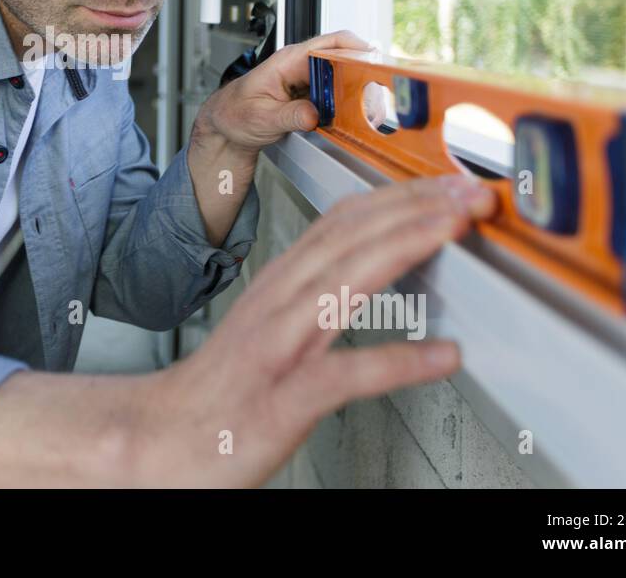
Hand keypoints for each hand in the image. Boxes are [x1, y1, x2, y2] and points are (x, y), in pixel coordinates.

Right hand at [131, 173, 497, 486]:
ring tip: (455, 231)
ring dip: (405, 248)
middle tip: (467, 191)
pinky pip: (345, 374)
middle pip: (348, 238)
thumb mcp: (266, 328)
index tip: (444, 184)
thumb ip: (312, 299)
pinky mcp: (281, 400)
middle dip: (413, 206)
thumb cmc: (218, 393)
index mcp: (278, 287)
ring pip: (344, 283)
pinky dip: (397, 361)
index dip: (397, 197)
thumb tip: (366, 271)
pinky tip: (441, 356)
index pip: (341, 223)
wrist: (158, 440)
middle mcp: (277, 305)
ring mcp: (277, 348)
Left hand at [194, 30, 370, 155]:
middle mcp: (300, 66)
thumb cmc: (234, 113)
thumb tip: (313, 115)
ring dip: (356, 93)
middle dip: (361, 76)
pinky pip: (335, 95)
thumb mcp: (260, 118)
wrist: (225, 124)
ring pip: (342, 78)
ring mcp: (307, 80)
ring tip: (364, 111)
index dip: (355, 49)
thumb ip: (288, 116)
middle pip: (343, 60)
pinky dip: (347, 105)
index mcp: (287, 60)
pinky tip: (351, 117)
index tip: (371, 63)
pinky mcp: (310, 95)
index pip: (329, 43)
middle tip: (372, 98)